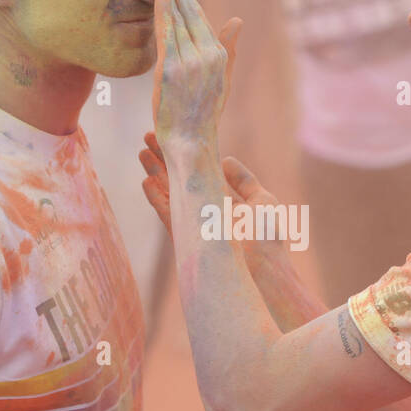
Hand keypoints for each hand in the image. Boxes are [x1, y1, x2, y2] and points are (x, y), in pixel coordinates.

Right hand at [139, 131, 292, 275]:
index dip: (188, 156)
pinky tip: (145, 182)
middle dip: (166, 160)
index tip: (177, 137)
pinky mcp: (187, 240)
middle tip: (149, 137)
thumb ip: (244, 181)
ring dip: (156, 174)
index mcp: (224, 201)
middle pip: (182, 180)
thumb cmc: (268, 239)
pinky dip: (157, 200)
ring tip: (142, 153)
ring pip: (172, 194)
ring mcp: (196, 226)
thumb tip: (225, 159)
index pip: (201, 173)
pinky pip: (169, 216)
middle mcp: (208, 212)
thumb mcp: (263, 201)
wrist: (264, 272)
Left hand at [151, 0, 241, 146]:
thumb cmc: (203, 115)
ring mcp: (189, 62)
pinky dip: (162, 9)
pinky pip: (165, 33)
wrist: (190, 142)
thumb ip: (228, 49)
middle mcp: (207, 55)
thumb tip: (237, 21)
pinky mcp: (170, 70)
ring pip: (176, 17)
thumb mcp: (222, 81)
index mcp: (218, 55)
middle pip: (189, 9)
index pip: (200, 15)